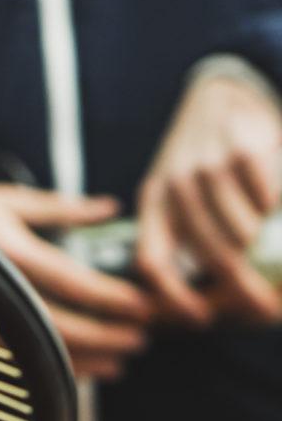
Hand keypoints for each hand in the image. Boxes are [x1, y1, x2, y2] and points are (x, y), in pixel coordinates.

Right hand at [0, 182, 154, 379]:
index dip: (116, 299)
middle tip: (144, 337)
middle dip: (112, 336)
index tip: (145, 305)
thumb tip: (110, 207)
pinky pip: (24, 364)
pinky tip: (82, 367)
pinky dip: (57, 369)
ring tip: (122, 359)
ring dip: (92, 359)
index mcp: (11, 252)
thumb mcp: (3, 200)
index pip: (77, 284)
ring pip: (47, 353)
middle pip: (68, 327)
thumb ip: (61, 209)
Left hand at [133, 71, 281, 327]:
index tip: (201, 320)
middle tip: (270, 307)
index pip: (151, 261)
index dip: (174, 300)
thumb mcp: (184, 202)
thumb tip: (210, 315)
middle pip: (211, 257)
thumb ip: (192, 252)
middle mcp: (174, 184)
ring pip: (244, 235)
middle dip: (246, 292)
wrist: (224, 100)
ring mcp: (207, 165)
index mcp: (154, 202)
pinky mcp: (241, 149)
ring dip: (266, 250)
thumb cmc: (206, 166)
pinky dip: (276, 210)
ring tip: (272, 245)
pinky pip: (268, 202)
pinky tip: (272, 203)